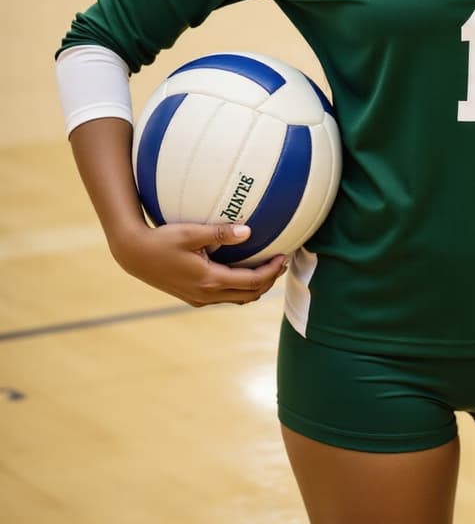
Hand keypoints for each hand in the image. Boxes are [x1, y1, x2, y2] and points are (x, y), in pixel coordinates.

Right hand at [111, 222, 286, 306]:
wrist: (134, 254)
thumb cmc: (162, 239)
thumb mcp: (191, 232)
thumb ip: (220, 233)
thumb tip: (248, 231)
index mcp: (209, 280)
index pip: (252, 281)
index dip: (271, 271)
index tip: (284, 257)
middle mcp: (206, 294)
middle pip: (249, 295)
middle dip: (269, 280)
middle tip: (282, 262)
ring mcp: (198, 298)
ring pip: (237, 299)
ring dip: (255, 286)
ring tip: (268, 268)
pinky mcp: (192, 296)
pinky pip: (224, 297)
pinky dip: (240, 288)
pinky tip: (243, 272)